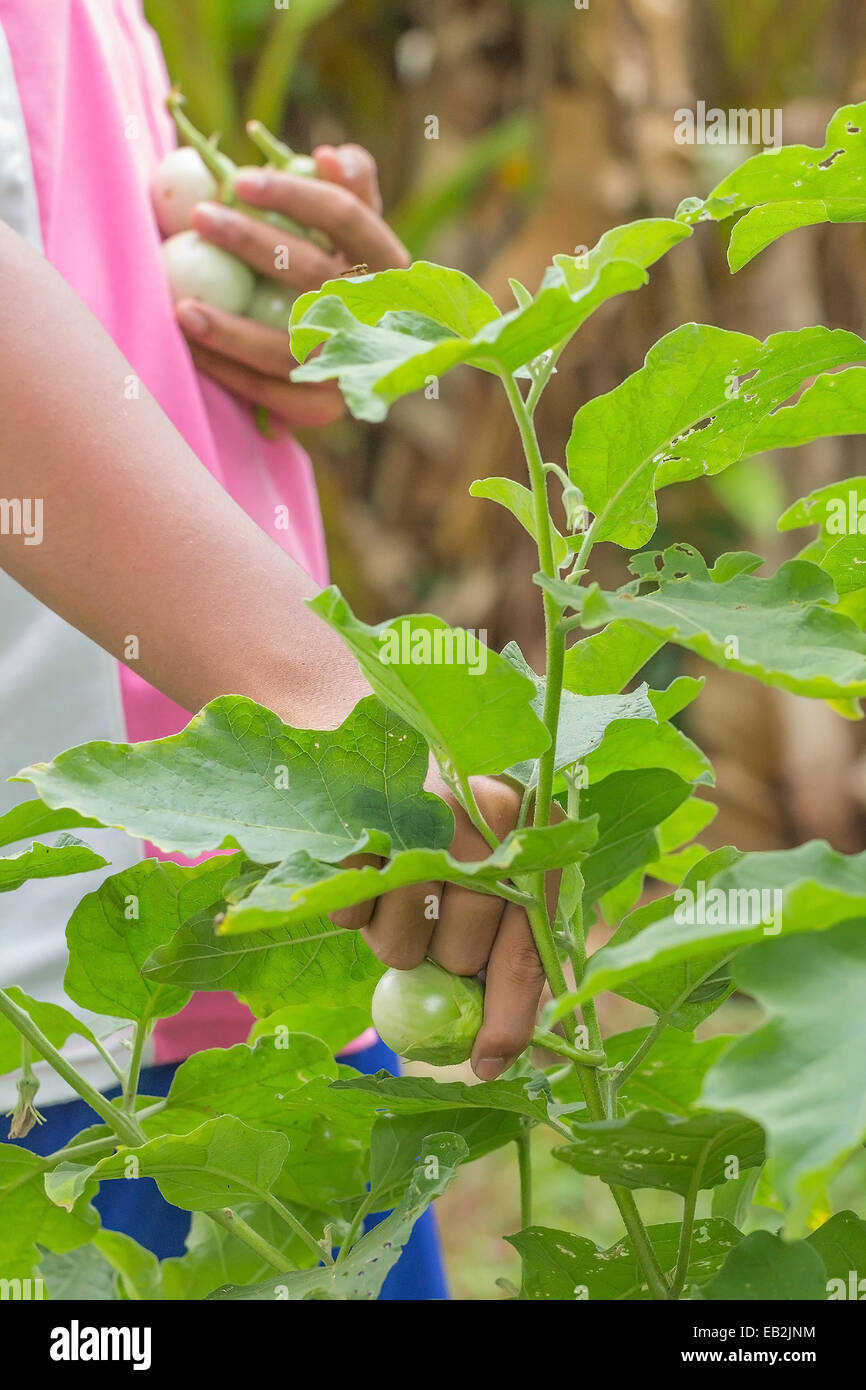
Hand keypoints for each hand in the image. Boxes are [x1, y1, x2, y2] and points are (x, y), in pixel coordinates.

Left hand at [175, 145, 409, 432]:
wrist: (373, 360)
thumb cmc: (353, 275)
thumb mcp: (364, 230)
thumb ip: (354, 187)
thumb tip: (328, 156)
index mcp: (390, 266)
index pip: (345, 218)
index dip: (293, 195)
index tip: (237, 178)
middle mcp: (377, 317)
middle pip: (313, 275)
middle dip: (252, 243)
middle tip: (199, 218)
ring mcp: (352, 366)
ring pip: (288, 349)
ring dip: (231, 331)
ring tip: (180, 309)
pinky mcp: (327, 406)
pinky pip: (273, 393)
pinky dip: (230, 373)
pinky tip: (191, 349)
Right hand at [333, 767, 549, 1081]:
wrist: (409, 749)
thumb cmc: (473, 836)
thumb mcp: (512, 882)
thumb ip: (513, 958)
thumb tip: (493, 1060)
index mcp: (534, 840)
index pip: (524, 949)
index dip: (507, 1015)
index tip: (486, 1061)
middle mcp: (484, 819)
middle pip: (460, 950)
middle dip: (447, 962)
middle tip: (441, 935)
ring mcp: (421, 811)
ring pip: (402, 939)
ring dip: (399, 946)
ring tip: (406, 911)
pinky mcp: (363, 814)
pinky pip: (351, 906)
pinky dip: (356, 917)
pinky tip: (371, 891)